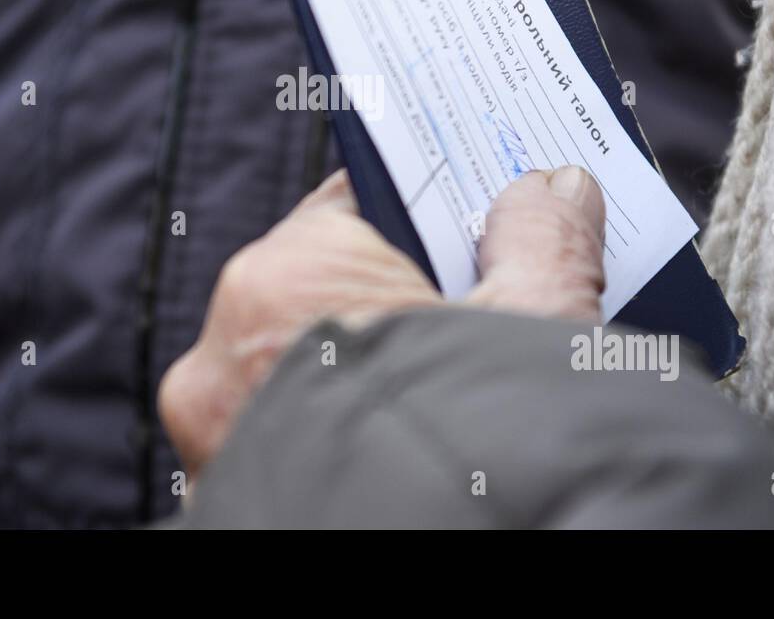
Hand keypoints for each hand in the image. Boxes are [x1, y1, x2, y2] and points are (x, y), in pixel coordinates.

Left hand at [158, 165, 605, 478]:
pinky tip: (407, 443)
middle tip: (478, 314)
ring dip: (370, 371)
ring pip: (303, 365)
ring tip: (452, 388)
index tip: (467, 224)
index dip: (421, 213)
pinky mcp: (229, 491)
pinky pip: (289, 431)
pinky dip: (342, 431)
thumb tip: (555, 193)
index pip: (352, 206)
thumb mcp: (537, 323)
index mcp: (283, 278)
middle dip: (402, 299)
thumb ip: (544, 237)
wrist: (443, 584)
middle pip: (329, 289)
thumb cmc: (474, 453)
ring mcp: (218, 431)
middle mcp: (225, 349)